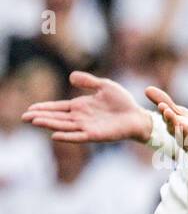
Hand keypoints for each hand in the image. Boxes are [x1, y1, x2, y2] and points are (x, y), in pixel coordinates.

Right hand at [22, 71, 152, 143]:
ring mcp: (87, 127)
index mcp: (81, 107)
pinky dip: (67, 136)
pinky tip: (55, 135)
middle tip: (24, 117)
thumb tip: (71, 77)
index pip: (58, 108)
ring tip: (34, 122)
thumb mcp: (104, 86)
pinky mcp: (96, 135)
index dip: (44, 108)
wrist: (138, 116)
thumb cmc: (123, 102)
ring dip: (49, 124)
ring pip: (64, 126)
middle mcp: (81, 118)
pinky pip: (78, 136)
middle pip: (57, 117)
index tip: (29, 109)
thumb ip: (88, 81)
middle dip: (40, 117)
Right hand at [146, 86, 187, 170]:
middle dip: (172, 122)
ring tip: (184, 125)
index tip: (162, 106)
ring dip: (186, 134)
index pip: (169, 123)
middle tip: (169, 112)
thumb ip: (167, 105)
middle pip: (176, 132)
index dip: (166, 115)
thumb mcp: (181, 117)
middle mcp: (183, 141)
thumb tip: (147, 88)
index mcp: (176, 131)